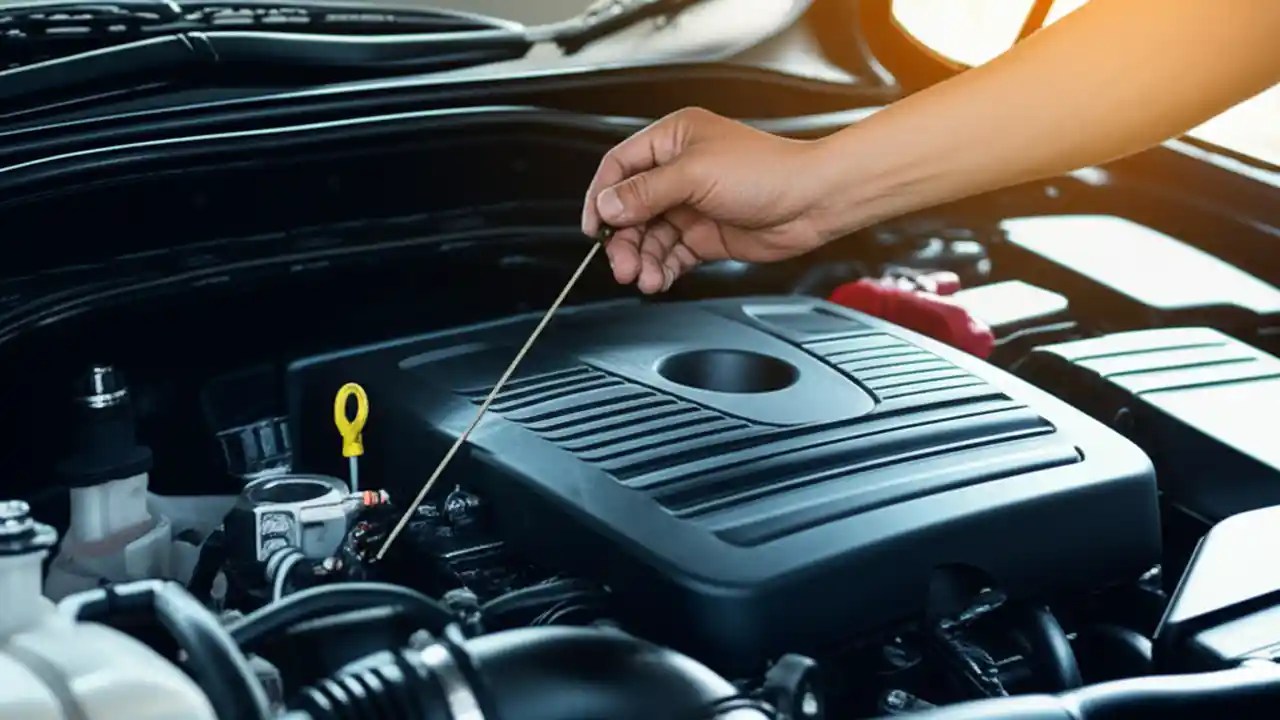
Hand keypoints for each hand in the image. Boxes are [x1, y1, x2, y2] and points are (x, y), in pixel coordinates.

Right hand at [581, 108, 834, 293]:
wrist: (811, 201)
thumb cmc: (767, 172)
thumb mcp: (694, 175)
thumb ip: (646, 192)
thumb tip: (608, 205)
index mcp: (673, 140)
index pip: (620, 168)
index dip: (601, 197)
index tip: (594, 228)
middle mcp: (678, 171)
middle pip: (631, 209)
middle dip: (623, 240)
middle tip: (621, 264)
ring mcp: (691, 205)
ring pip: (649, 237)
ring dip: (642, 259)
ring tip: (643, 277)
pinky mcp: (705, 235)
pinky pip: (671, 255)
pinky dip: (661, 269)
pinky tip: (658, 279)